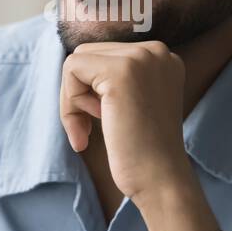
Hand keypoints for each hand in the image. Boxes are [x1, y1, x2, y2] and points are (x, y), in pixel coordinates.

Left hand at [59, 40, 192, 202]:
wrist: (160, 180)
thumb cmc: (142, 150)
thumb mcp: (135, 101)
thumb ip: (114, 78)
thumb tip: (74, 64)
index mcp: (162, 57)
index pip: (104, 55)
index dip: (92, 90)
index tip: (105, 119)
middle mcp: (155, 51)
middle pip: (88, 54)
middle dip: (80, 93)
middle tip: (93, 127)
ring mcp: (140, 58)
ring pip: (76, 62)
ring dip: (73, 100)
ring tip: (91, 128)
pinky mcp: (120, 72)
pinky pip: (70, 70)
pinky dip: (69, 104)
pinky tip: (88, 130)